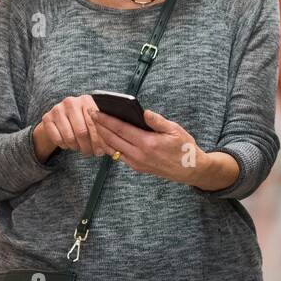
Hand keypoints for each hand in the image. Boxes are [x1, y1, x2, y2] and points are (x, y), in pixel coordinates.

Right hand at [33, 94, 107, 160]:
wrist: (58, 117)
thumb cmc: (81, 120)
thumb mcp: (92, 120)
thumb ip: (102, 130)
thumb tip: (113, 150)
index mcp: (86, 100)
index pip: (95, 124)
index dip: (99, 140)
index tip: (102, 151)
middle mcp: (71, 102)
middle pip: (82, 132)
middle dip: (88, 147)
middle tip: (91, 154)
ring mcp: (57, 109)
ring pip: (69, 137)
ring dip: (76, 147)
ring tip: (81, 149)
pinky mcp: (46, 118)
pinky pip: (57, 139)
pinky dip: (64, 146)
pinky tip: (69, 145)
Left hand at [94, 107, 235, 189]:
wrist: (190, 170)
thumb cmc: (184, 148)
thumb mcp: (175, 130)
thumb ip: (158, 121)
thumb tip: (144, 112)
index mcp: (148, 143)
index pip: (121, 128)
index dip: (106, 119)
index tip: (96, 111)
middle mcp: (140, 154)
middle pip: (113, 138)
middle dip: (100, 125)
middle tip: (90, 114)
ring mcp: (137, 162)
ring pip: (113, 148)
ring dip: (102, 136)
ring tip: (95, 124)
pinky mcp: (138, 167)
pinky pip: (119, 155)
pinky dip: (110, 146)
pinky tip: (107, 138)